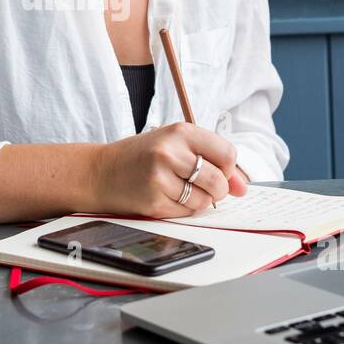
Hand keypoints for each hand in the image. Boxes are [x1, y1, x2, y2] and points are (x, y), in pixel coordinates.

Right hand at [92, 122, 247, 218]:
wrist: (100, 172)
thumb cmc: (141, 157)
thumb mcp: (174, 145)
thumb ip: (210, 160)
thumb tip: (242, 187)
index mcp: (180, 131)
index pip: (227, 153)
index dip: (228, 168)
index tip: (219, 171)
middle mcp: (170, 152)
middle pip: (218, 180)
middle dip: (217, 190)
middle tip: (201, 186)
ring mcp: (160, 177)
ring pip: (204, 200)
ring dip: (198, 201)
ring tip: (178, 189)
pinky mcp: (154, 200)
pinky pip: (186, 213)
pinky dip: (182, 210)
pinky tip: (166, 198)